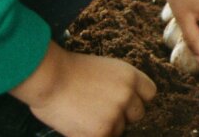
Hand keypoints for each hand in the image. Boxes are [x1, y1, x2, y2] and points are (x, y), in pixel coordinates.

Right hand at [10, 41, 155, 136]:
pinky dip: (92, 135)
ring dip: (106, 127)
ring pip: (120, 130)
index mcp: (130, 76)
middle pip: (138, 114)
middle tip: (101, 112)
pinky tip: (80, 126)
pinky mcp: (101, 132)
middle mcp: (127, 95)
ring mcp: (115, 114)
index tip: (126, 102)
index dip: (137, 99)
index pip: (150, 94)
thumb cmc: (67, 71)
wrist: (48, 77)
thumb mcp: (103, 68)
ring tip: (85, 116)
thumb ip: (118, 84)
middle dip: (123, 116)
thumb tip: (127, 100)